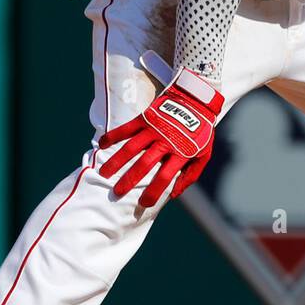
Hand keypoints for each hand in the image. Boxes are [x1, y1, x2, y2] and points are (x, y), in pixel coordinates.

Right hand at [98, 67, 223, 206]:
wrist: (197, 101)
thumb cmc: (201, 132)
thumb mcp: (203, 155)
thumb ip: (190, 176)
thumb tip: (174, 195)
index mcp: (180, 153)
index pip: (164, 177)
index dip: (153, 192)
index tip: (144, 203)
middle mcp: (164, 142)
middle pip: (144, 164)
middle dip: (129, 180)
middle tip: (117, 192)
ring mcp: (153, 129)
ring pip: (131, 147)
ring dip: (116, 161)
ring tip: (104, 173)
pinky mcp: (145, 118)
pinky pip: (126, 128)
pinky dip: (113, 136)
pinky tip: (101, 144)